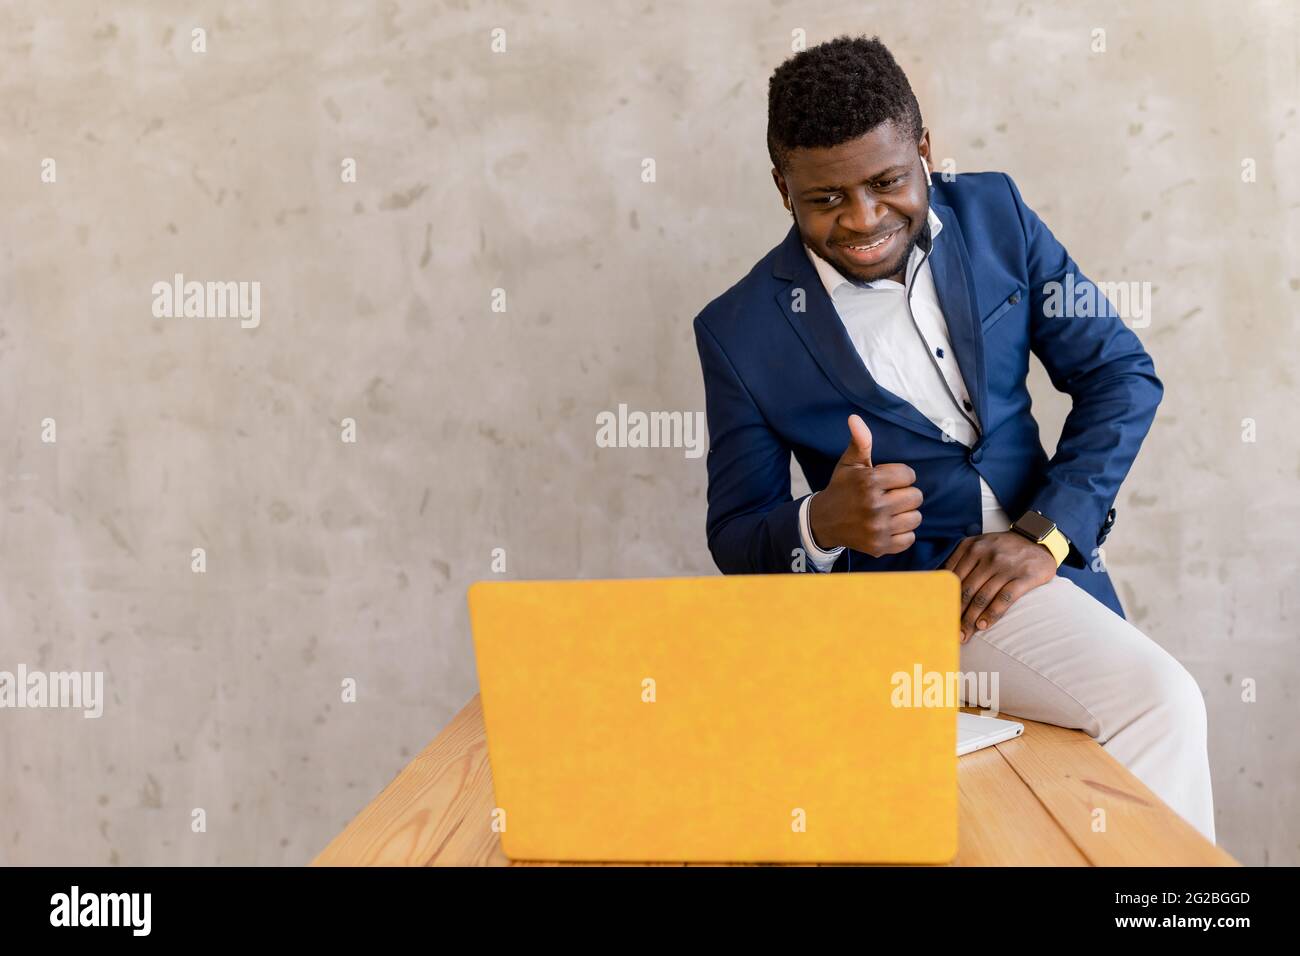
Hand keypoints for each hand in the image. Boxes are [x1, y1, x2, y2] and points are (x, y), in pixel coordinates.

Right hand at [808, 414, 922, 557]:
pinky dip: (902, 533)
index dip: (901, 476)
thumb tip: (855, 418)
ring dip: (906, 514)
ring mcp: (877, 529)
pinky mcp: (880, 547)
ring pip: (916, 518)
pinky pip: (910, 538)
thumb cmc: (842, 489)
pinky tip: (888, 526)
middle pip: (916, 497)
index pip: (909, 475)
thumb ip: (859, 442)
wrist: (823, 522)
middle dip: (904, 494)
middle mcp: (874, 506)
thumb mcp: (849, 464)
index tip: (887, 480)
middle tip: (889, 496)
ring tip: (890, 511)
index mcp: (869, 482)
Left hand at [941, 531, 1056, 641]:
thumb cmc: (1004, 547)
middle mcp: (987, 555)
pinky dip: (992, 614)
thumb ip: (962, 559)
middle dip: (956, 613)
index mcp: (972, 547)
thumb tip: (941, 584)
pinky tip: (984, 625)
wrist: (1038, 538)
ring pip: (982, 597)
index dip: (945, 598)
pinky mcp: (1024, 576)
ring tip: (965, 634)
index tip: (941, 615)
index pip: (953, 577)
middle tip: (951, 631)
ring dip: (971, 619)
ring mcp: (1006, 566)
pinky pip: (1004, 598)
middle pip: (966, 590)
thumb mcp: (980, 544)